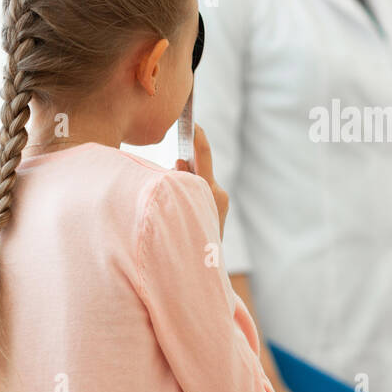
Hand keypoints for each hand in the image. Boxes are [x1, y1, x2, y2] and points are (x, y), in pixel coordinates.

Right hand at [176, 123, 227, 237]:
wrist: (202, 270)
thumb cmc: (185, 239)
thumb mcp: (174, 206)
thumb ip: (176, 180)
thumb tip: (179, 161)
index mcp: (208, 191)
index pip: (202, 154)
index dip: (197, 136)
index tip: (191, 121)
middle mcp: (218, 193)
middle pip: (198, 168)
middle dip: (183, 165)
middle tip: (171, 160)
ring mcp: (220, 201)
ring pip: (198, 181)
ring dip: (184, 182)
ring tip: (173, 200)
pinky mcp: (218, 208)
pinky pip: (200, 191)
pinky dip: (189, 191)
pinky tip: (179, 204)